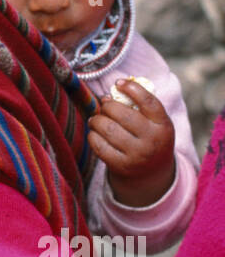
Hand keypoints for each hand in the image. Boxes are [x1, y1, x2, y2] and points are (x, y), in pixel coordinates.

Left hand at [88, 80, 175, 206]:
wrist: (152, 173)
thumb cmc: (150, 138)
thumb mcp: (155, 123)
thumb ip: (139, 106)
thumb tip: (108, 96)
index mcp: (163, 125)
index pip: (148, 102)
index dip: (132, 88)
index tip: (119, 83)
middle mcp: (152, 140)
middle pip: (122, 114)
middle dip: (108, 106)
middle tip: (105, 106)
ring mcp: (137, 155)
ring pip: (108, 129)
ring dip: (96, 120)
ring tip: (95, 119)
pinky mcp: (121, 166)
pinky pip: (99, 146)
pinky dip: (93, 136)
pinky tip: (95, 133)